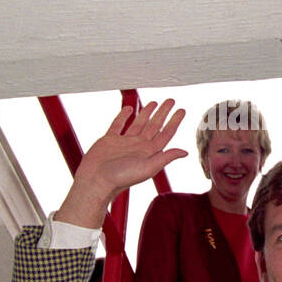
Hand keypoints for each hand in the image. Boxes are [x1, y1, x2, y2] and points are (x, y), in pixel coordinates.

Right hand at [55, 99, 186, 228]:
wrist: (96, 180)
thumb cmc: (120, 178)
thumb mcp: (148, 168)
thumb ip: (165, 158)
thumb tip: (185, 152)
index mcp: (148, 152)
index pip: (165, 133)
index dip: (174, 121)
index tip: (181, 110)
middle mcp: (137, 146)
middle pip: (154, 126)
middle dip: (163, 113)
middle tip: (170, 101)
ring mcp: (123, 142)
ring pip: (138, 123)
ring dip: (147, 113)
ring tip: (154, 102)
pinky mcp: (109, 140)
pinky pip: (118, 124)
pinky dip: (123, 116)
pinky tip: (129, 109)